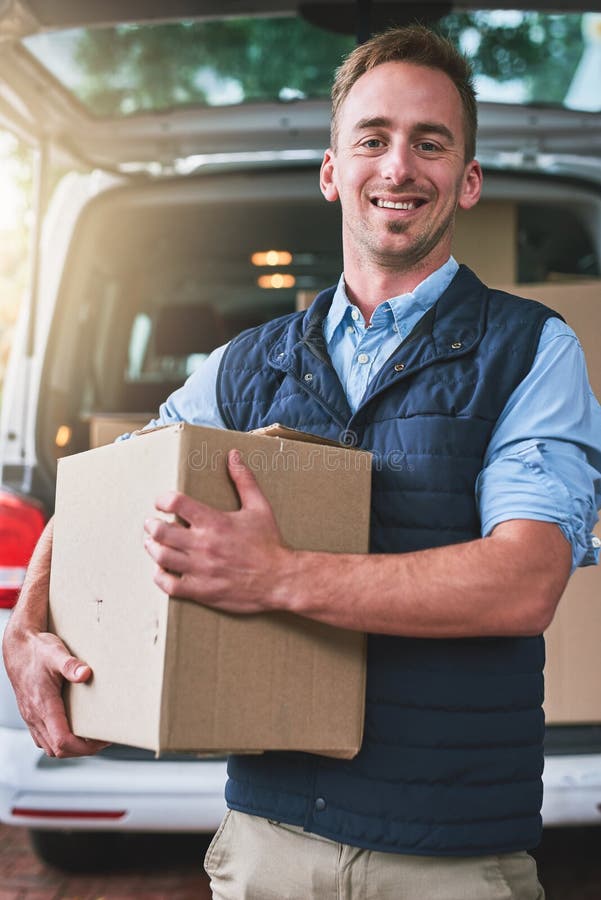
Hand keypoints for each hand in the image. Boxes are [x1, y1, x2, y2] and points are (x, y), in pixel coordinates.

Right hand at [3, 626, 110, 757]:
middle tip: (103, 740)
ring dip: (70, 748)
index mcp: (43, 706)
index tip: (103, 740)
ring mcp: (31, 717)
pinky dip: (59, 740)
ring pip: (49, 747)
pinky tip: (72, 729)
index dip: (85, 747)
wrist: (17, 648)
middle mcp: (34, 716)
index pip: (63, 742)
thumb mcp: (56, 654)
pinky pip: (43, 738)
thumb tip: (86, 673)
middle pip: (58, 750)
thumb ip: (71, 665)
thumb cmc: (37, 650)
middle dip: (82, 750)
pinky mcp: (30, 714)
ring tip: (90, 738)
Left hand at [144, 448, 288, 612]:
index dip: (163, 500)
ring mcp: (200, 569)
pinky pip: (169, 585)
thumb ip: (244, 480)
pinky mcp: (201, 590)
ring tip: (152, 543)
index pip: (176, 503)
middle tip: (153, 523)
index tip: (162, 502)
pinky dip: (160, 576)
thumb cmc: (269, 543)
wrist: (280, 579)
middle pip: (161, 531)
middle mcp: (204, 545)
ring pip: (161, 557)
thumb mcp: (259, 507)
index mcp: (215, 522)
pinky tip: (162, 570)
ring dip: (152, 547)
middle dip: (152, 525)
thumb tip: (233, 455)